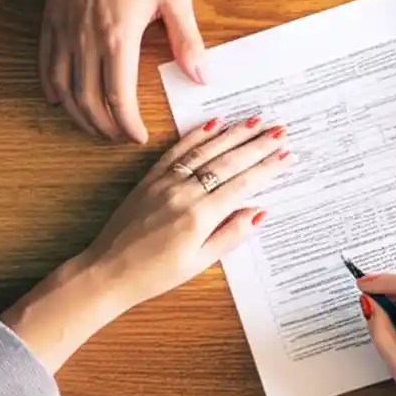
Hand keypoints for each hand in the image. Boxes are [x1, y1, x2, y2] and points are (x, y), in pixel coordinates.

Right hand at [40, 0, 206, 143]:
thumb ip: (188, 41)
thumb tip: (201, 76)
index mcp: (118, 38)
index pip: (119, 99)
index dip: (127, 125)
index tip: (138, 136)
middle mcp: (86, 40)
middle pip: (89, 101)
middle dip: (105, 127)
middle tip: (120, 137)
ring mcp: (64, 32)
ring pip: (64, 89)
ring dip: (78, 115)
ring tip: (95, 127)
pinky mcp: (51, 22)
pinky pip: (45, 64)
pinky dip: (52, 88)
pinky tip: (60, 101)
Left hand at [82, 117, 294, 311]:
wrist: (109, 271)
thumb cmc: (155, 274)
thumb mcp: (199, 263)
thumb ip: (230, 235)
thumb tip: (259, 212)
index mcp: (200, 216)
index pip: (243, 184)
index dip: (268, 168)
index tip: (287, 156)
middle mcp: (184, 192)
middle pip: (228, 162)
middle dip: (257, 145)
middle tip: (280, 131)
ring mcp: (166, 182)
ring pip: (205, 150)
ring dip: (233, 134)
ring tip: (255, 121)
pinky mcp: (150, 179)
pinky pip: (177, 150)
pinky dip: (197, 135)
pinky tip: (214, 123)